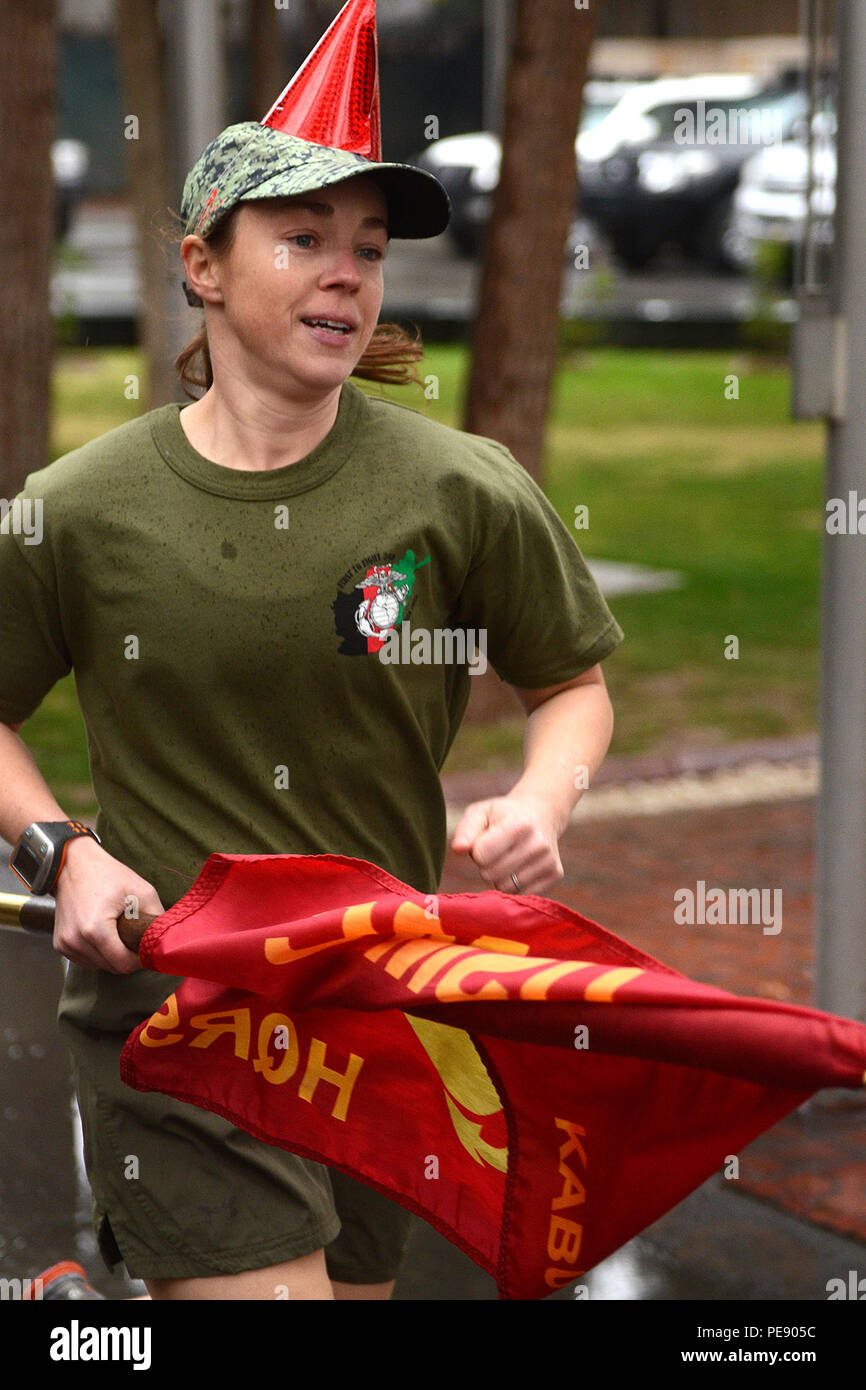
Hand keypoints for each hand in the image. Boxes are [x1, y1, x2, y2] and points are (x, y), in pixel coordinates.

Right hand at [53, 835, 163, 973]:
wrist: (73, 864)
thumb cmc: (106, 874)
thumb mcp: (141, 890)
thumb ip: (157, 917)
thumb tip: (167, 939)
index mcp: (96, 930)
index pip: (123, 965)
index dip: (139, 959)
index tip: (144, 946)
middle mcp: (76, 940)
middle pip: (112, 968)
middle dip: (126, 957)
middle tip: (132, 935)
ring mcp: (66, 944)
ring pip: (99, 966)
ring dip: (111, 955)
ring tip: (116, 931)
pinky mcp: (60, 944)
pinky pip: (86, 960)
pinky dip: (97, 953)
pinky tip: (102, 934)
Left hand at [449, 792, 563, 895]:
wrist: (539, 815)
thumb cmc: (502, 815)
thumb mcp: (480, 813)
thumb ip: (466, 830)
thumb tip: (458, 849)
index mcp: (519, 825)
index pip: (482, 856)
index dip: (477, 851)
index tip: (485, 840)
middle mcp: (539, 844)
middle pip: (491, 874)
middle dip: (486, 865)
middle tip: (496, 851)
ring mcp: (549, 861)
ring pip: (506, 887)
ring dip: (500, 876)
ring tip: (508, 858)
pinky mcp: (555, 875)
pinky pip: (521, 894)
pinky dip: (515, 884)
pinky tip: (520, 867)